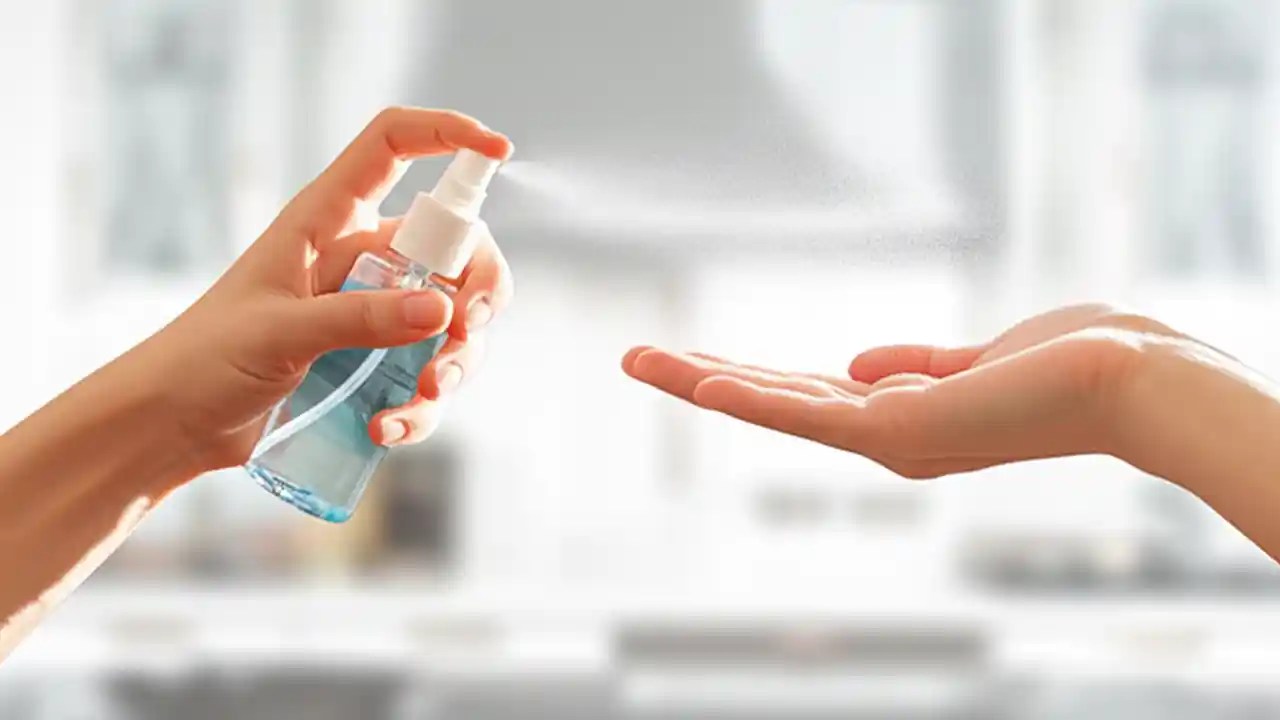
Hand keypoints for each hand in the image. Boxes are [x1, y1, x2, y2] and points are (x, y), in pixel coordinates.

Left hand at [136, 107, 512, 470]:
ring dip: (455, 362)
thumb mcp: (279, 333)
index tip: (500, 153)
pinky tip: (389, 430)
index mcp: (328, 221)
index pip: (394, 147)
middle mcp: (361, 258)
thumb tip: (441, 309)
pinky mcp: (375, 363)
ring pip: (452, 320)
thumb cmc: (205, 361)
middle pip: (454, 246)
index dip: (449, 135)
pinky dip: (422, 406)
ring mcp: (374, 311)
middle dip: (478, 288)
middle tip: (467, 329)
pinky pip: (427, 374)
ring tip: (420, 398)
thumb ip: (359, 318)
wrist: (174, 426)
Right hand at [623, 304, 1184, 478]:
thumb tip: (855, 363)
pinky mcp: (902, 430)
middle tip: (634, 358)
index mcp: (900, 419)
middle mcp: (885, 438)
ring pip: (777, 408)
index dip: (746, 377)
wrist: (1133, 379)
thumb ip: (917, 365)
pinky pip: (812, 414)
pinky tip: (707, 383)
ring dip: (703, 383)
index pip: (805, 396)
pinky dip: (755, 400)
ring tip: (640, 361)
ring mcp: (890, 439)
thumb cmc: (1070, 368)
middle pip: (775, 404)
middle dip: (701, 379)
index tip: (697, 361)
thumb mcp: (975, 360)